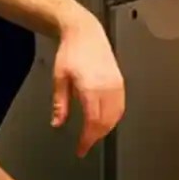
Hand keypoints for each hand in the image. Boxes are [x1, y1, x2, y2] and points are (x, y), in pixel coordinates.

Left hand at [51, 10, 125, 157]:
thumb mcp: (59, 78)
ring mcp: (116, 83)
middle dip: (96, 136)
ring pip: (116, 115)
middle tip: (85, 144)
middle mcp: (107, 87)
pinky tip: (105, 120)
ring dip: (106, 128)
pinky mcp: (120, 80)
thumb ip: (60, 103)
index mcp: (91, 87)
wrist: (85, 31)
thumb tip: (58, 123)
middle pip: (106, 122)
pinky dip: (114, 117)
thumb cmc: (71, 51)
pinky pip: (121, 105)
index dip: (87, 139)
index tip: (81, 149)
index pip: (93, 122)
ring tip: (94, 135)